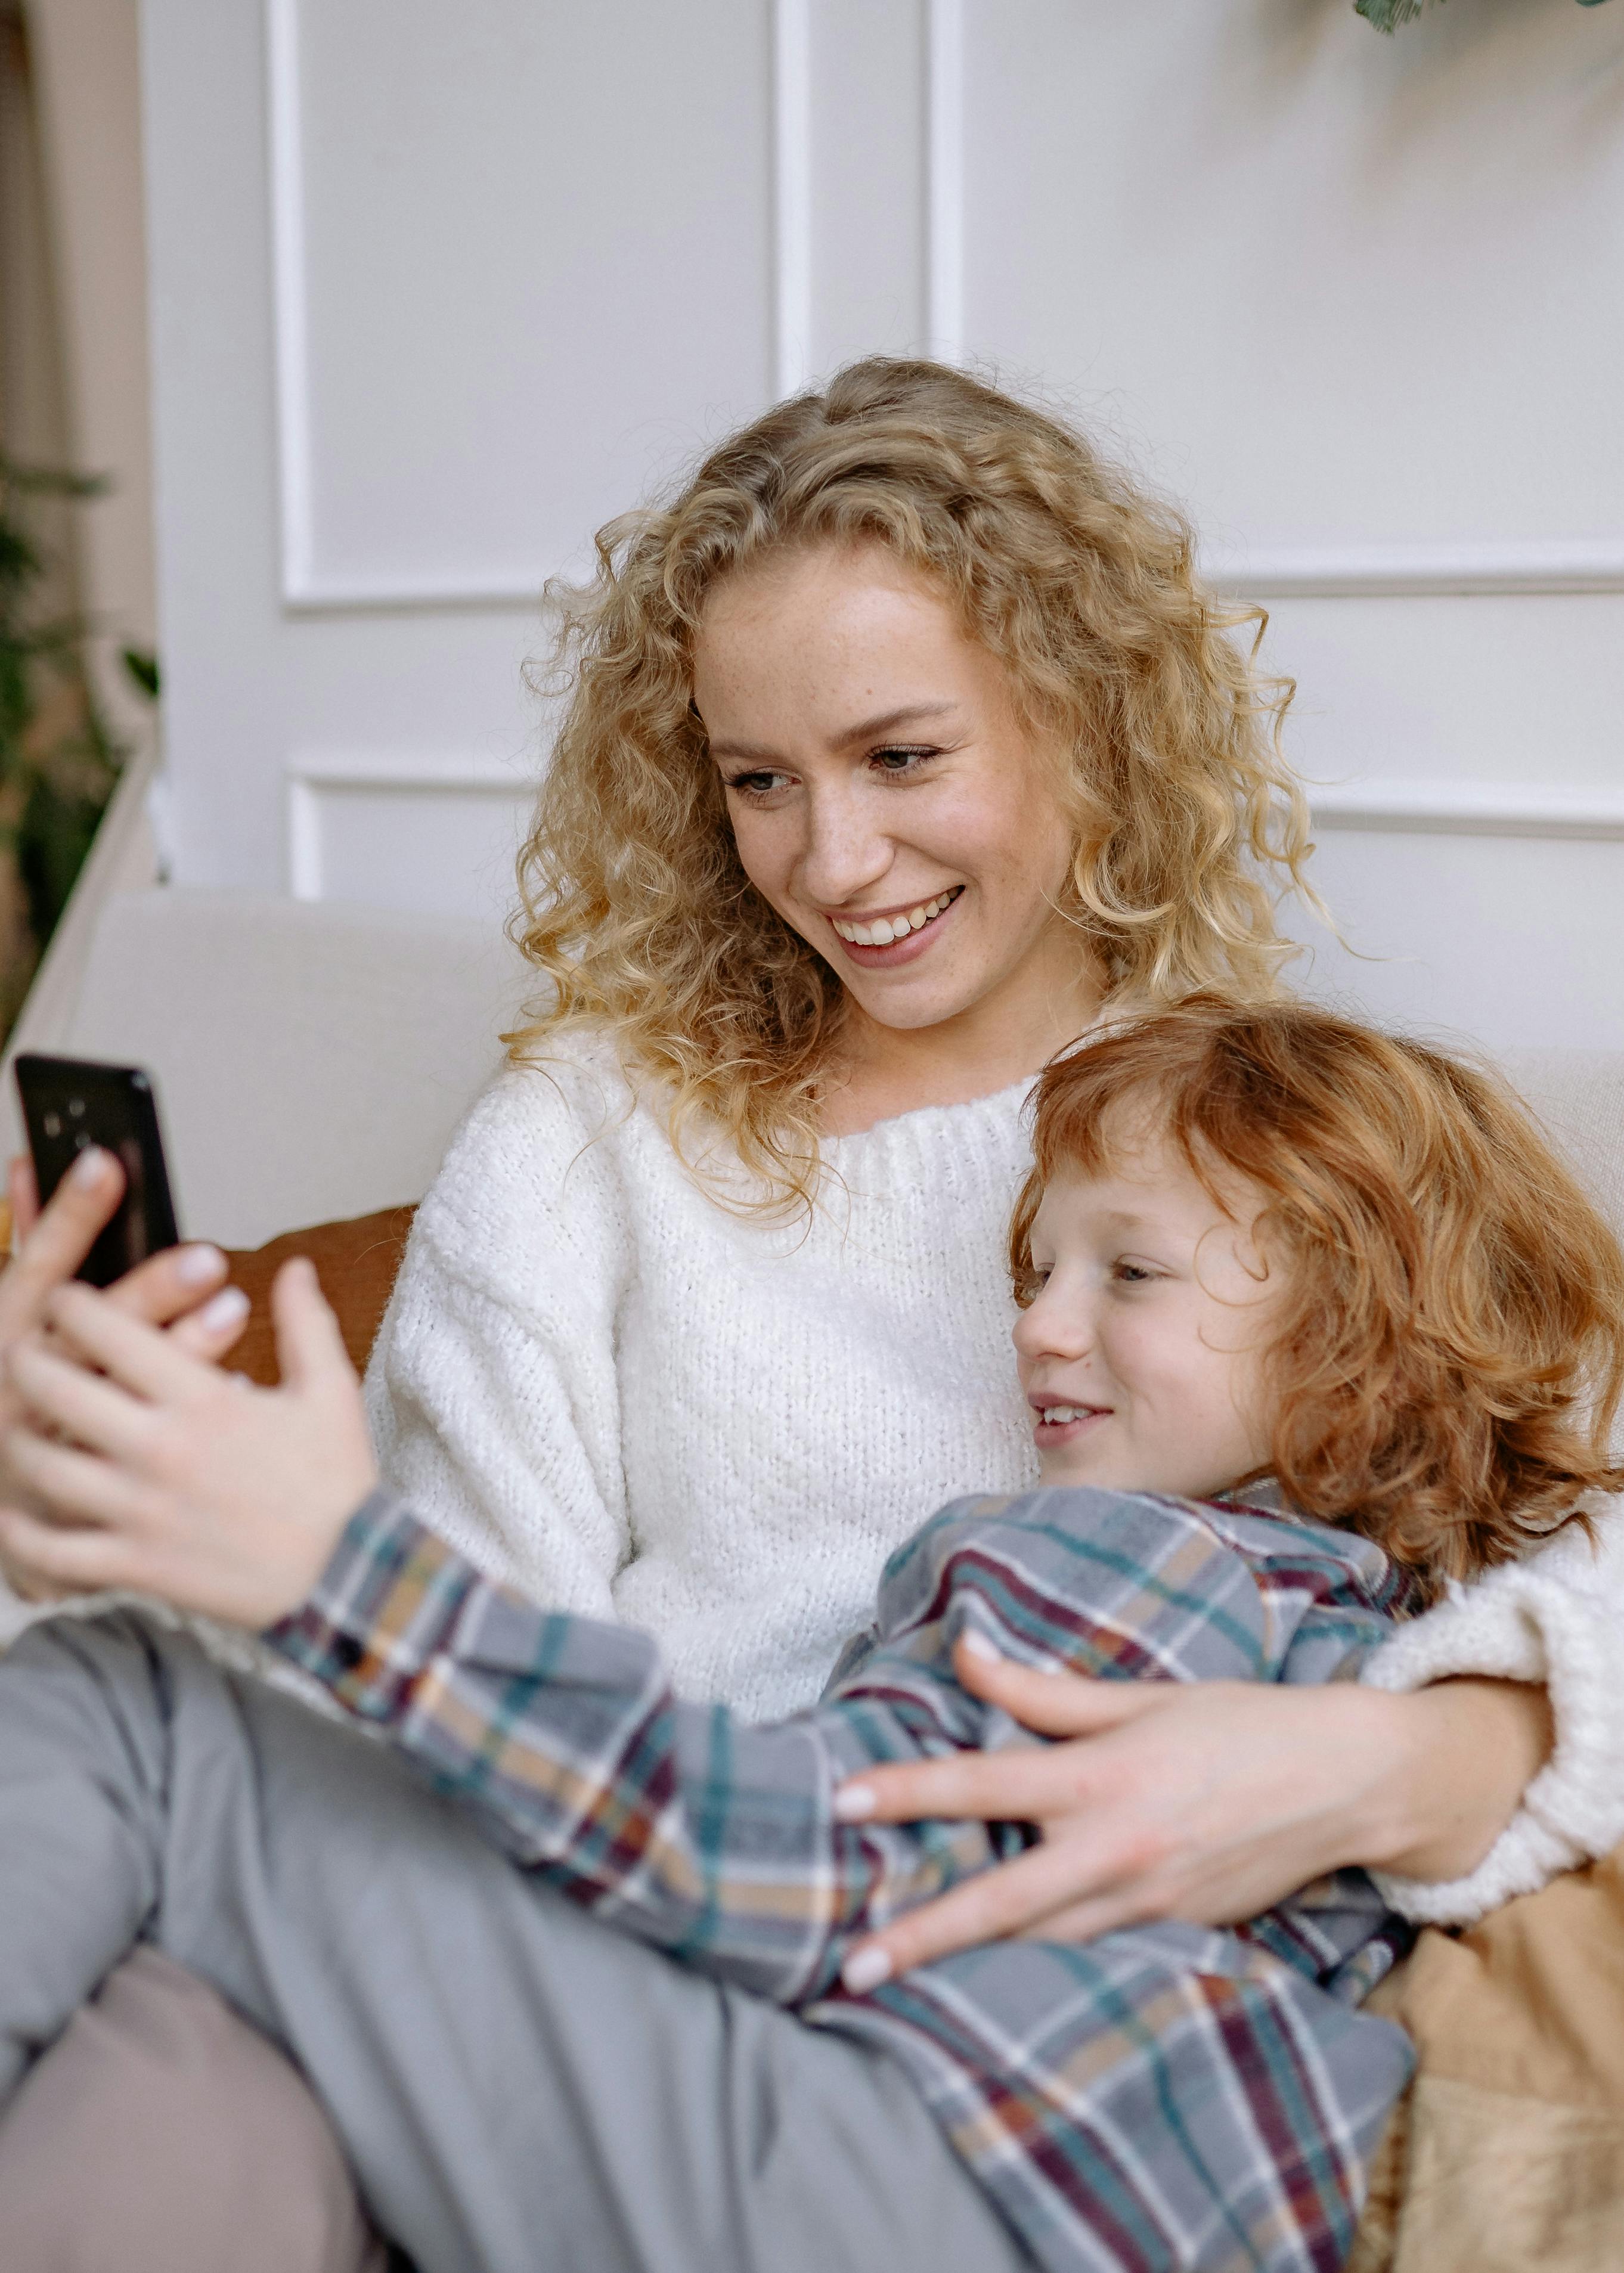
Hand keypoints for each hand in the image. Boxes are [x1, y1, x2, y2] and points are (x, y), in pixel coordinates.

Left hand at [0, 1257, 376, 1627]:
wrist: (348, 1576)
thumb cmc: (339, 1482)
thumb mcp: (331, 1390)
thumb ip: (305, 1321)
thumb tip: (295, 1265)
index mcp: (203, 1399)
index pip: (111, 1332)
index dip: (73, 1306)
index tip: (66, 1301)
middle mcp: (160, 1449)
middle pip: (55, 1390)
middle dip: (29, 1362)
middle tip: (25, 1354)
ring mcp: (141, 1510)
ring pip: (42, 1466)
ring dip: (20, 1439)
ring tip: (20, 1425)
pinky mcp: (135, 1564)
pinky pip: (52, 1550)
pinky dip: (20, 1532)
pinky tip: (13, 1513)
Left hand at [832, 1635, 1546, 1987]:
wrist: (1343, 1784)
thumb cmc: (1237, 1726)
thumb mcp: (1140, 1698)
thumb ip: (1043, 1691)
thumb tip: (965, 1651)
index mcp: (1103, 1778)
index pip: (983, 1786)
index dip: (908, 1792)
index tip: (841, 1804)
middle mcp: (1117, 1849)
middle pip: (1000, 1901)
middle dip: (922, 1937)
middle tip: (851, 1964)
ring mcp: (1144, 1901)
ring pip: (1040, 1940)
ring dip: (968, 1960)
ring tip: (895, 1975)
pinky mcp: (1170, 1929)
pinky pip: (1087, 1948)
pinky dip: (1035, 1957)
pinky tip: (989, 1968)